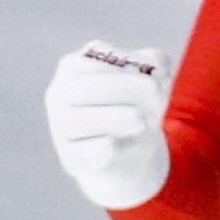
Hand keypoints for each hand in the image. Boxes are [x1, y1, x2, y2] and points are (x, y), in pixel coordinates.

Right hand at [45, 42, 172, 210]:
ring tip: (142, 120)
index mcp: (76, 65)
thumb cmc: (136, 103)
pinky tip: (111, 145)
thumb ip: (156, 64)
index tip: (158, 80)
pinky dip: (94, 150)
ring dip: (109, 118)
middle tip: (155, 92)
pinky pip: (77, 153)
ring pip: (73, 121)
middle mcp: (60, 93)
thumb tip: (157, 67)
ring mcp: (60, 127)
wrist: (130, 147)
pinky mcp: (69, 157)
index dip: (128, 71)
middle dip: (121, 89)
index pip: (96, 62)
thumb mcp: (150, 78)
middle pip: (82, 89)